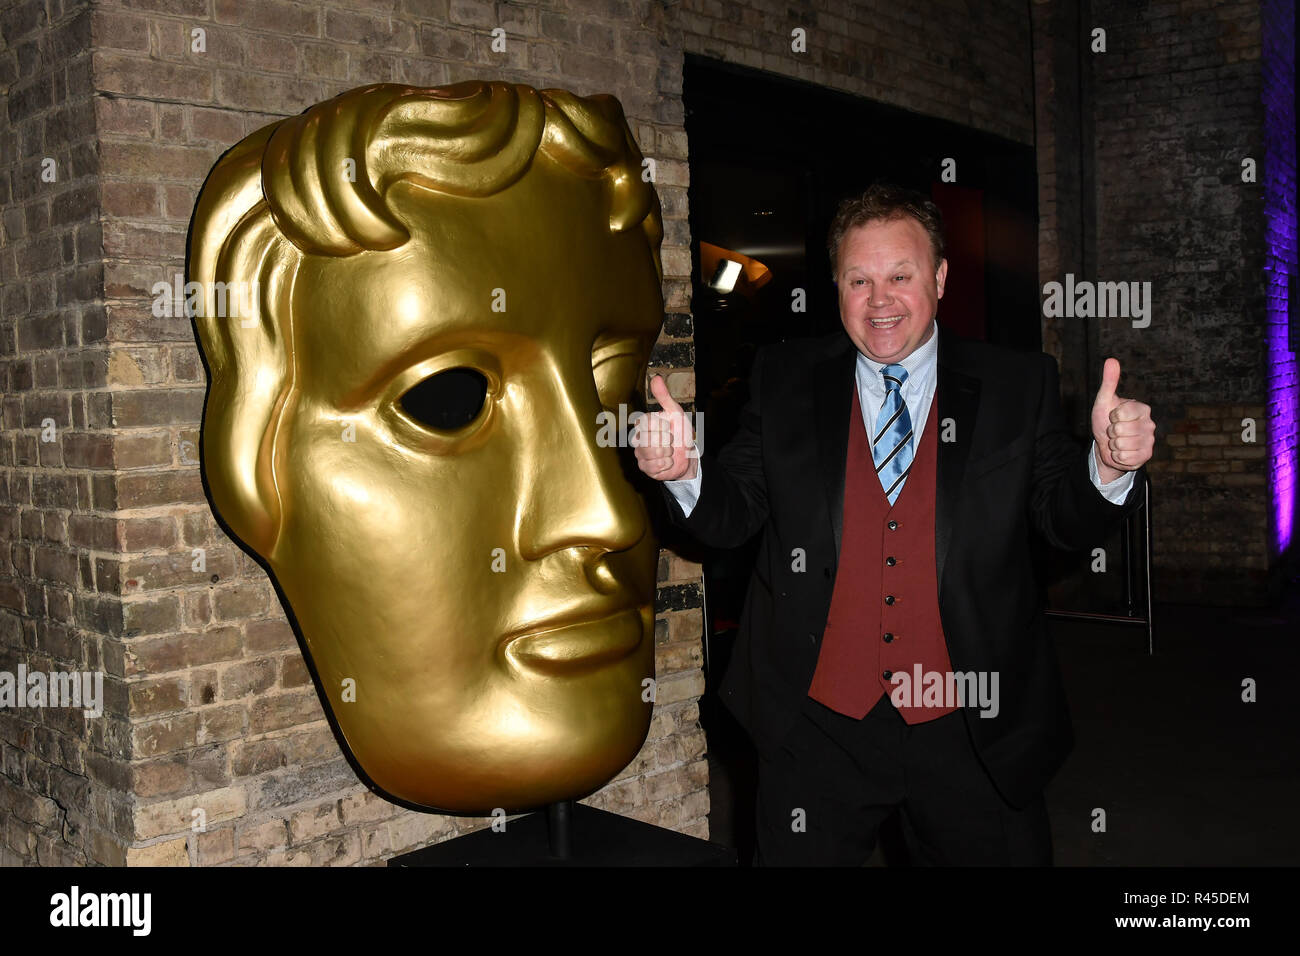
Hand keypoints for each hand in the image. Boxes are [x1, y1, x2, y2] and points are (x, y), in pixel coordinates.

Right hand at [633, 375, 697, 481]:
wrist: (688, 455)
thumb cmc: (680, 432)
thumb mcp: (676, 413)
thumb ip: (664, 397)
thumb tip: (656, 377)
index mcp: (643, 424)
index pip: (646, 422)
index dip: (661, 426)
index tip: (669, 427)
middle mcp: (638, 438)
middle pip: (648, 439)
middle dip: (666, 441)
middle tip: (670, 441)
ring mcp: (640, 454)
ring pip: (651, 453)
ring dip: (667, 454)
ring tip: (670, 452)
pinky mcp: (645, 468)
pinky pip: (653, 467)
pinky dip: (666, 465)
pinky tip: (668, 462)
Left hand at [1090, 357, 1155, 481]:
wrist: (1106, 445)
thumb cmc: (1106, 420)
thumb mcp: (1104, 401)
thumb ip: (1109, 382)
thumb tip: (1111, 360)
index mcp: (1143, 409)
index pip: (1121, 413)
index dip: (1111, 417)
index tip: (1113, 417)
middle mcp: (1150, 424)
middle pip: (1120, 431)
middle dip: (1111, 432)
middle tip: (1114, 431)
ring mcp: (1149, 441)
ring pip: (1121, 445)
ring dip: (1113, 445)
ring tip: (1117, 441)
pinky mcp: (1146, 456)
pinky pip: (1125, 458)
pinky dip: (1117, 456)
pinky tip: (1121, 452)